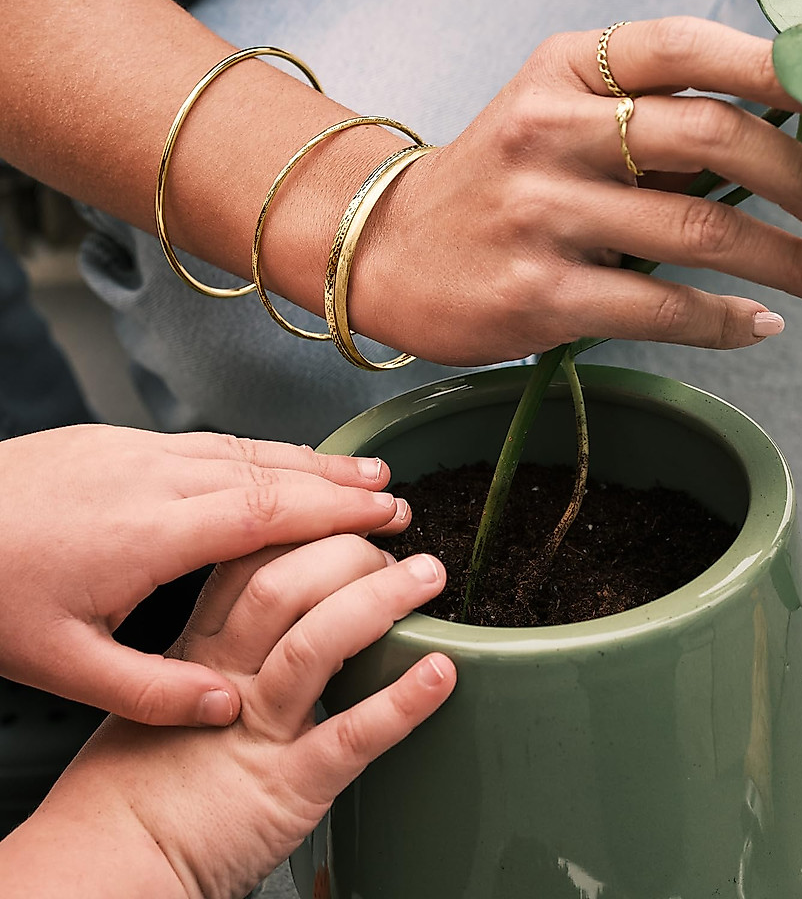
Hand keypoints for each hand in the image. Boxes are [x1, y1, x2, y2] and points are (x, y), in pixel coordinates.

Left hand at [0, 425, 408, 725]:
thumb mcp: (60, 665)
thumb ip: (152, 691)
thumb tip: (230, 706)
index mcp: (148, 531)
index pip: (266, 512)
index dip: (335, 511)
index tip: (387, 514)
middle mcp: (152, 477)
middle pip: (269, 470)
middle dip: (338, 479)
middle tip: (394, 490)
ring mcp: (134, 450)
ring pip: (242, 448)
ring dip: (305, 459)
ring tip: (357, 470)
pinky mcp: (116, 440)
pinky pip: (208, 441)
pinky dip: (259, 452)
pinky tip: (277, 463)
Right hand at [0, 537, 455, 898]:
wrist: (102, 871)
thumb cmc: (137, 789)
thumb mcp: (165, 700)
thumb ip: (215, 655)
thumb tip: (270, 615)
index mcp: (201, 654)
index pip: (249, 564)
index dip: (301, 528)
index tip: (345, 508)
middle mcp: (230, 680)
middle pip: (284, 588)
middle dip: (346, 553)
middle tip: (392, 546)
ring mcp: (259, 729)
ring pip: (317, 642)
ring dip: (381, 601)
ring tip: (427, 577)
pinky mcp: (289, 785)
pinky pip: (350, 735)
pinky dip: (400, 702)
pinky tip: (439, 673)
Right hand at [346, 17, 801, 366]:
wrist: (388, 248)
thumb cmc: (501, 178)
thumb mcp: (557, 111)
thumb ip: (650, 109)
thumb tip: (785, 125)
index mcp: (565, 68)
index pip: (684, 44)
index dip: (777, 64)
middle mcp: (550, 128)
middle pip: (713, 136)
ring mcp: (540, 212)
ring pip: (700, 231)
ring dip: (794, 263)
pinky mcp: (536, 293)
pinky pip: (660, 305)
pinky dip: (727, 320)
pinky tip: (763, 324)